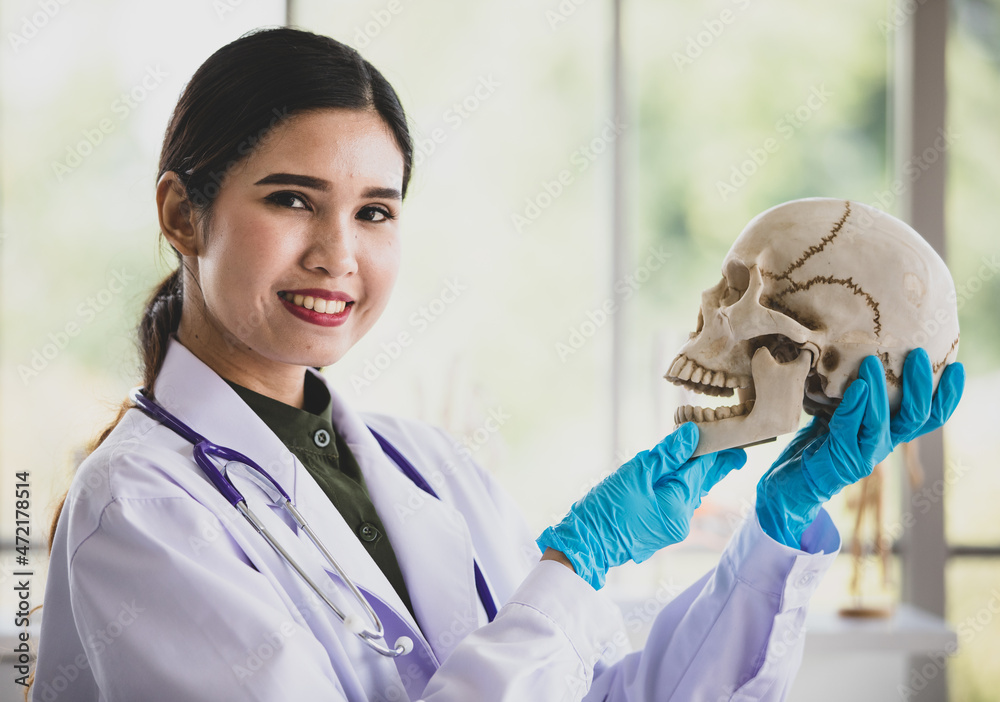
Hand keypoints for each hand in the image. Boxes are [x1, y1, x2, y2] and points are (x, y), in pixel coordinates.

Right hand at [536, 422, 745, 588]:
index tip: (735, 443)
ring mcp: (671, 529)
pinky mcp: (659, 532)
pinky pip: (676, 504)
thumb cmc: (607, 508)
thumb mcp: (636, 473)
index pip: (702, 471)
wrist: (586, 543)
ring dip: (696, 477)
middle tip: (735, 453)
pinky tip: (680, 479)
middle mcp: (681, 521)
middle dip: (714, 467)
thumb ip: (667, 455)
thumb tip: (692, 435)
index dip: (716, 453)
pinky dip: (680, 489)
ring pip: (688, 495)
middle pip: (700, 485)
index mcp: (678, 504)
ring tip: (710, 460)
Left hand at [755, 348, 964, 548]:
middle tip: (917, 354)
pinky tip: (853, 387)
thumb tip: (861, 353)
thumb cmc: (818, 443)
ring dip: (879, 389)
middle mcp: (883, 445)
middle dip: (921, 385)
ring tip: (872, 362)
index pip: (930, 417)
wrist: (794, 484)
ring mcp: (864, 455)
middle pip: (916, 418)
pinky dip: (852, 406)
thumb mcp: (841, 413)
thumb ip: (856, 393)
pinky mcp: (841, 459)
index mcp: (890, 433)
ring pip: (883, 422)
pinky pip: (849, 429)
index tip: (956, 367)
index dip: (947, 396)